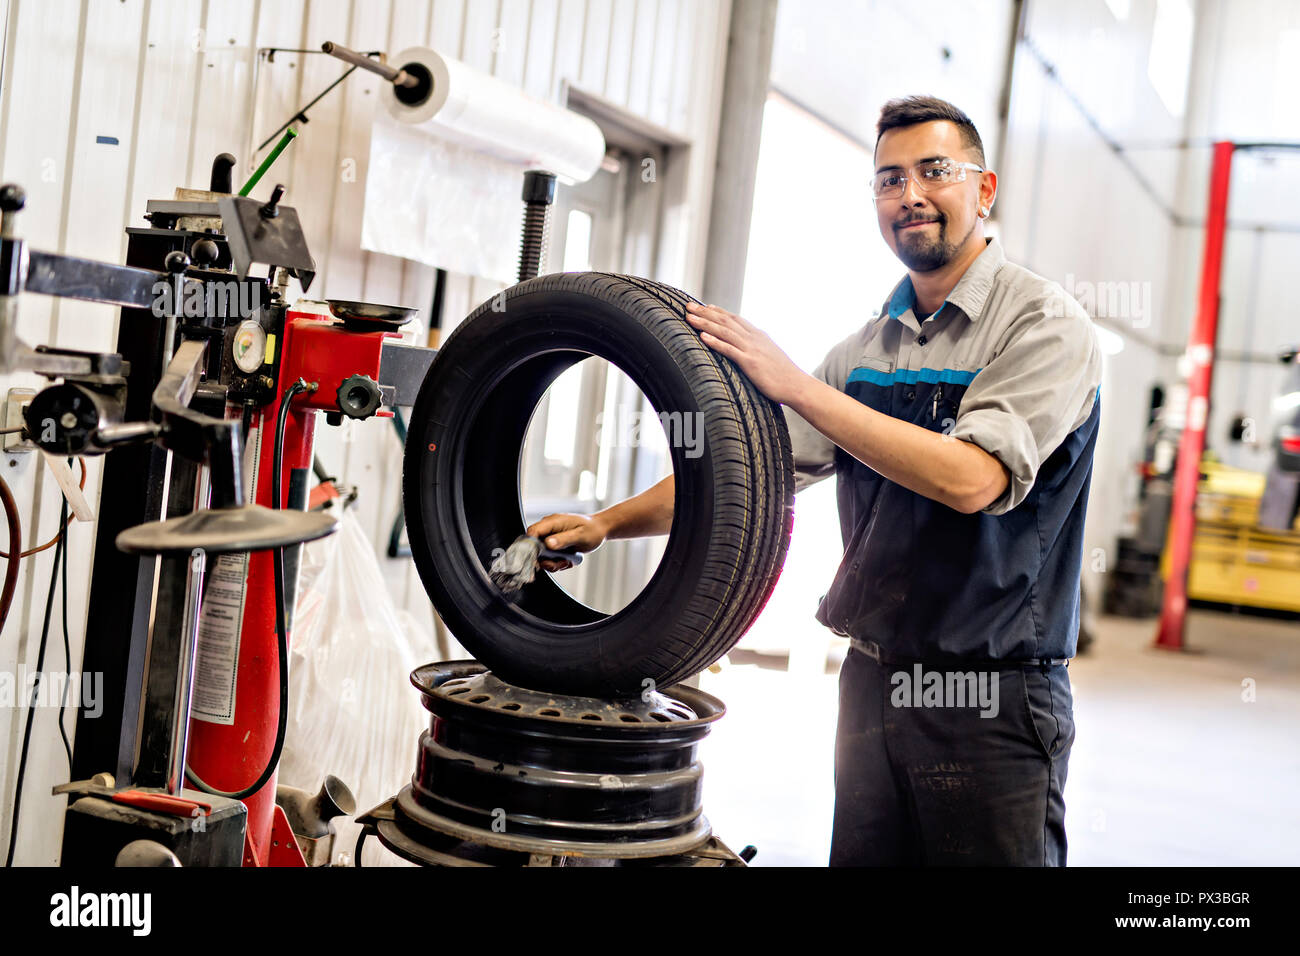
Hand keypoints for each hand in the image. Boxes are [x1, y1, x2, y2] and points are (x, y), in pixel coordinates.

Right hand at [526, 513, 609, 570]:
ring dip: (552, 563)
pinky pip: (550, 558)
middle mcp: (549, 529)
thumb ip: (564, 539)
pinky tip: (567, 561)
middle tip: (558, 563)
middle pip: (535, 547)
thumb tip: (548, 543)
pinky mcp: (554, 546)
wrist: (599, 530)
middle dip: (545, 559)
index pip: (533, 531)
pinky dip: (557, 563)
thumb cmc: (592, 529)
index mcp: (553, 522)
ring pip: (542, 555)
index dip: (531, 545)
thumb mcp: (580, 535)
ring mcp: (551, 538)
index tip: (540, 556)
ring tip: (565, 562)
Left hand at [683, 301, 808, 404]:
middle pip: (726, 321)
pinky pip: (729, 350)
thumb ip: (758, 349)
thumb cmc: (784, 376)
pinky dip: (715, 342)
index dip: (718, 312)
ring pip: (724, 332)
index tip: (704, 307)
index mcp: (759, 336)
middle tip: (688, 306)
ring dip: (705, 323)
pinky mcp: (750, 362)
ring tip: (689, 318)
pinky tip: (702, 337)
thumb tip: (749, 350)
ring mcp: (752, 349)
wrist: (797, 385)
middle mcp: (754, 338)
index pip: (735, 319)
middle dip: (705, 313)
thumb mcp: (770, 356)